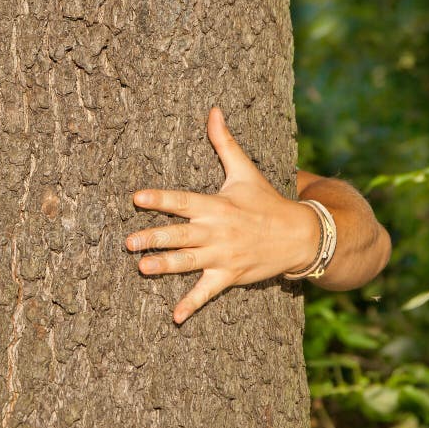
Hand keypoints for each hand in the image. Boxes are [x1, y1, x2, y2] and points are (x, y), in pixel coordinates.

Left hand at [126, 108, 318, 323]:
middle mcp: (216, 231)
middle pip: (180, 234)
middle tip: (128, 242)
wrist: (300, 236)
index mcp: (216, 205)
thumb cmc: (265, 201)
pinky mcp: (229, 276)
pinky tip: (174, 317)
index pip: (183, 200)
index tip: (136, 197)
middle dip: (154, 238)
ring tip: (141, 268)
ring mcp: (222, 255)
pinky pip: (207, 292)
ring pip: (188, 263)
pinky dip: (191, 305)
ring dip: (165, 267)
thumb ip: (224, 142)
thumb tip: (213, 110)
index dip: (160, 198)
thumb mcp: (244, 171)